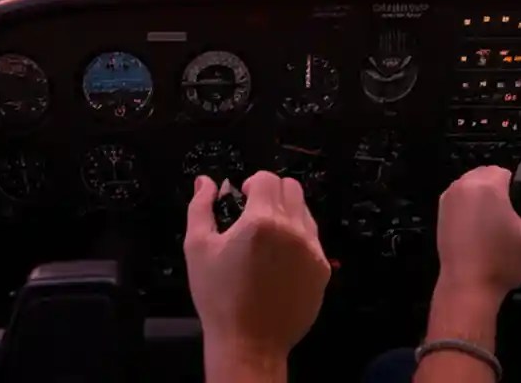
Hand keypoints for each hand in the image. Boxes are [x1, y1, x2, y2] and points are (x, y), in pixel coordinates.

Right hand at [184, 172, 330, 378]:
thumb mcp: (198, 248)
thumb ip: (201, 207)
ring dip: (287, 213)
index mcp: (262, 221)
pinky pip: (313, 240)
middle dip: (271, 192)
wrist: (250, 342)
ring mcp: (313, 251)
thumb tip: (206, 182)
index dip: (251, 183)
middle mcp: (294, 230)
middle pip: (291, 188)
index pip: (267, 178)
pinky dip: (298, 239)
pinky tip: (279, 260)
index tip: (241, 199)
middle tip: (254, 213)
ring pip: (305, 212)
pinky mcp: (322, 270)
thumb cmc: (218, 296)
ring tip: (267, 238)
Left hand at [435, 166, 520, 302]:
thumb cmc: (504, 260)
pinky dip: (470, 205)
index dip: (517, 191)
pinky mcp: (440, 210)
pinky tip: (477, 229)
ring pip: (473, 184)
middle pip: (488, 175)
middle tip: (508, 222)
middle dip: (499, 191)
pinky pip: (461, 196)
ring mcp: (448, 197)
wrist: (468, 285)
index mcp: (487, 185)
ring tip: (493, 226)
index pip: (506, 172)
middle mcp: (463, 184)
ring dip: (484, 196)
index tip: (519, 215)